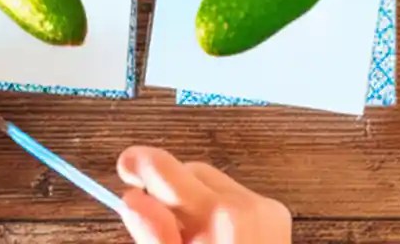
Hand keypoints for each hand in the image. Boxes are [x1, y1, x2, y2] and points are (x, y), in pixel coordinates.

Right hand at [117, 146, 291, 243]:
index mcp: (218, 217)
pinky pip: (232, 198)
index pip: (166, 167)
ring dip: (191, 203)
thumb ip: (155, 237)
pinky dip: (213, 212)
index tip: (125, 169)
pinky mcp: (275, 217)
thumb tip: (132, 200)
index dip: (139, 164)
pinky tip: (210, 243)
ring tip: (186, 242)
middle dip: (166, 191)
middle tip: (153, 225)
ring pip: (211, 185)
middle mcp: (247, 206)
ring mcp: (266, 210)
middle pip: (189, 172)